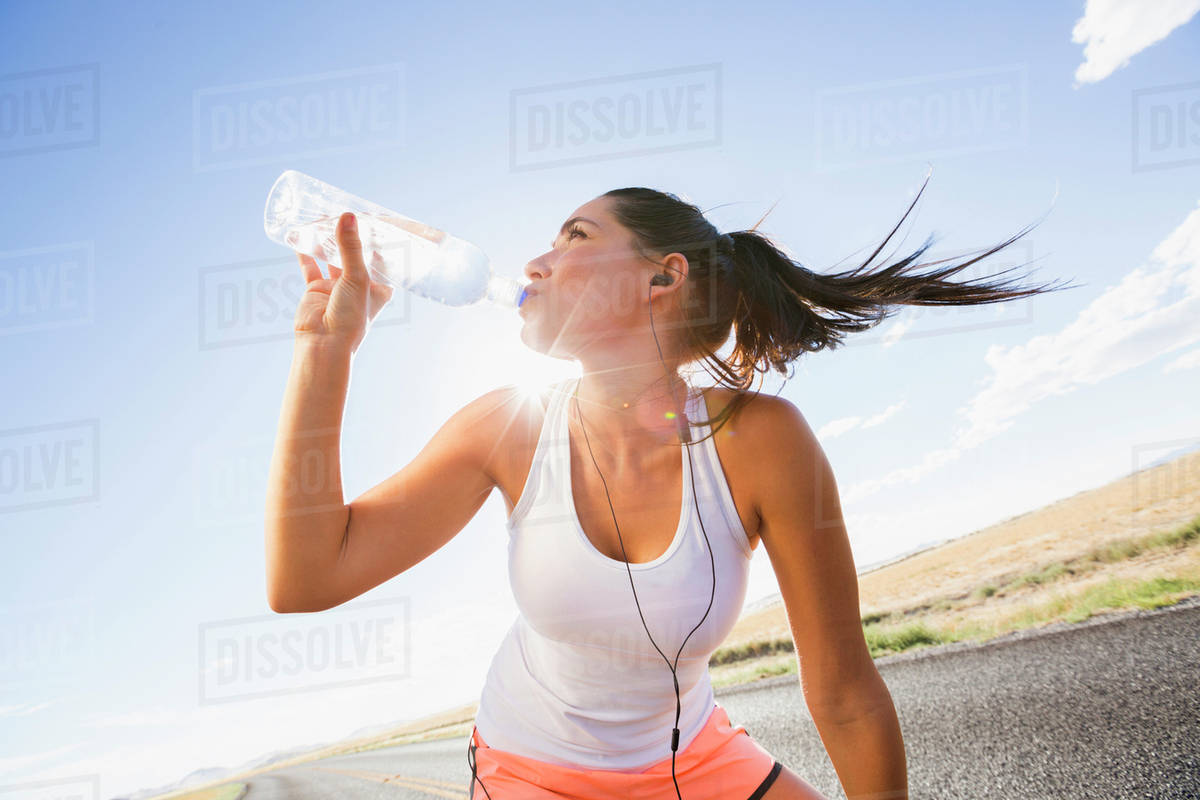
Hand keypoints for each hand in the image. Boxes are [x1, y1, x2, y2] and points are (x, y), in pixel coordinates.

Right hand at [293, 212, 394, 353]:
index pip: (382, 257)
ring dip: (327, 240)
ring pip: (332, 257)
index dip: (379, 239)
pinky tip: (300, 236)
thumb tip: (347, 216)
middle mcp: (360, 286)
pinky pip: (311, 266)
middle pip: (356, 254)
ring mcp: (337, 287)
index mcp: (379, 287)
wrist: (323, 344)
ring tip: (322, 218)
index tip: (376, 217)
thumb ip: (350, 247)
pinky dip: (306, 252)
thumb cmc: (350, 318)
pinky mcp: (316, 290)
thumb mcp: (356, 278)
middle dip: (350, 236)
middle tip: (345, 211)